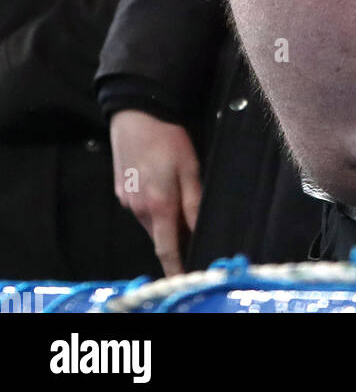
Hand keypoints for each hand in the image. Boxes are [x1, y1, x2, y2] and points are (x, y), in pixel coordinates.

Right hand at [110, 110, 201, 277]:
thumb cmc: (167, 139)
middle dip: (174, 232)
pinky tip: (157, 178)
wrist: (136, 114)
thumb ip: (194, 203)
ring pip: (149, 219)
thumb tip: (199, 230)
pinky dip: (150, 201)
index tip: (181, 277)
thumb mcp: (190, 168)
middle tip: (189, 215)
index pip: (166, 248)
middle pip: (159, 233)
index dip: (175, 266)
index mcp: (159, 206)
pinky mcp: (120, 189)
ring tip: (172, 186)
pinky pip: (138, 204)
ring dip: (162, 214)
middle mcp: (138, 208)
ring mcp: (126, 200)